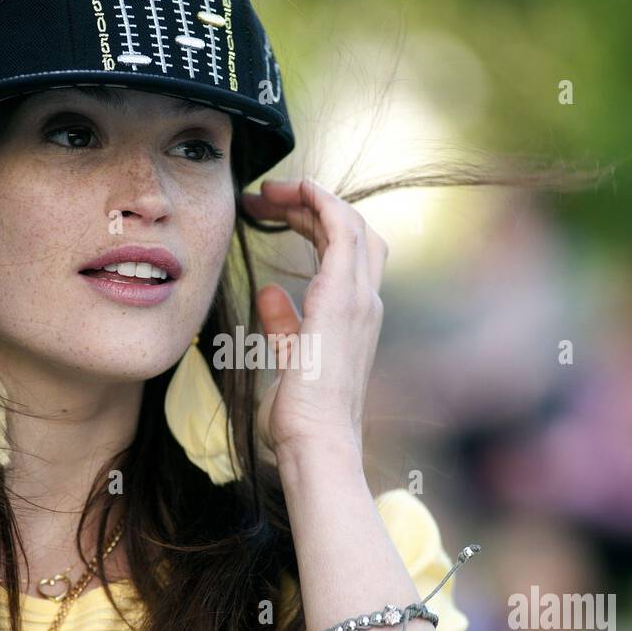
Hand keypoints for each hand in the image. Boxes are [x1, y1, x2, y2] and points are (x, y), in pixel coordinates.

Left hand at [239, 177, 388, 460]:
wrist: (315, 441)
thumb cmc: (301, 417)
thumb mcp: (286, 361)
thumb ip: (282, 325)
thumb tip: (270, 292)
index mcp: (354, 317)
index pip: (347, 252)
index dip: (315, 222)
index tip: (274, 212)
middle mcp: (365, 302)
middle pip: (353, 230)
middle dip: (311, 205)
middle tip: (266, 197)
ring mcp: (359, 298)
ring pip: (351, 223)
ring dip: (311, 198)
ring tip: (270, 191)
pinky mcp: (343, 297)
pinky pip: (342, 230)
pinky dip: (322, 202)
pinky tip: (296, 190)